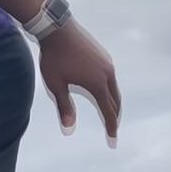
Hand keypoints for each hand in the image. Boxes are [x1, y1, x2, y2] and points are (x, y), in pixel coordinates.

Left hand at [38, 21, 120, 146]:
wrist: (58, 30)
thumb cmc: (55, 59)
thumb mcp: (56, 86)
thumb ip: (65, 108)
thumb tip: (68, 130)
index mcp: (98, 84)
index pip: (108, 111)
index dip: (111, 127)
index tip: (112, 140)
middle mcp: (107, 74)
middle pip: (115, 100)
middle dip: (114, 116)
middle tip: (112, 130)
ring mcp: (107, 63)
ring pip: (115, 88)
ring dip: (113, 102)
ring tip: (109, 113)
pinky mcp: (103, 56)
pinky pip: (110, 77)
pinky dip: (109, 89)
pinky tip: (102, 91)